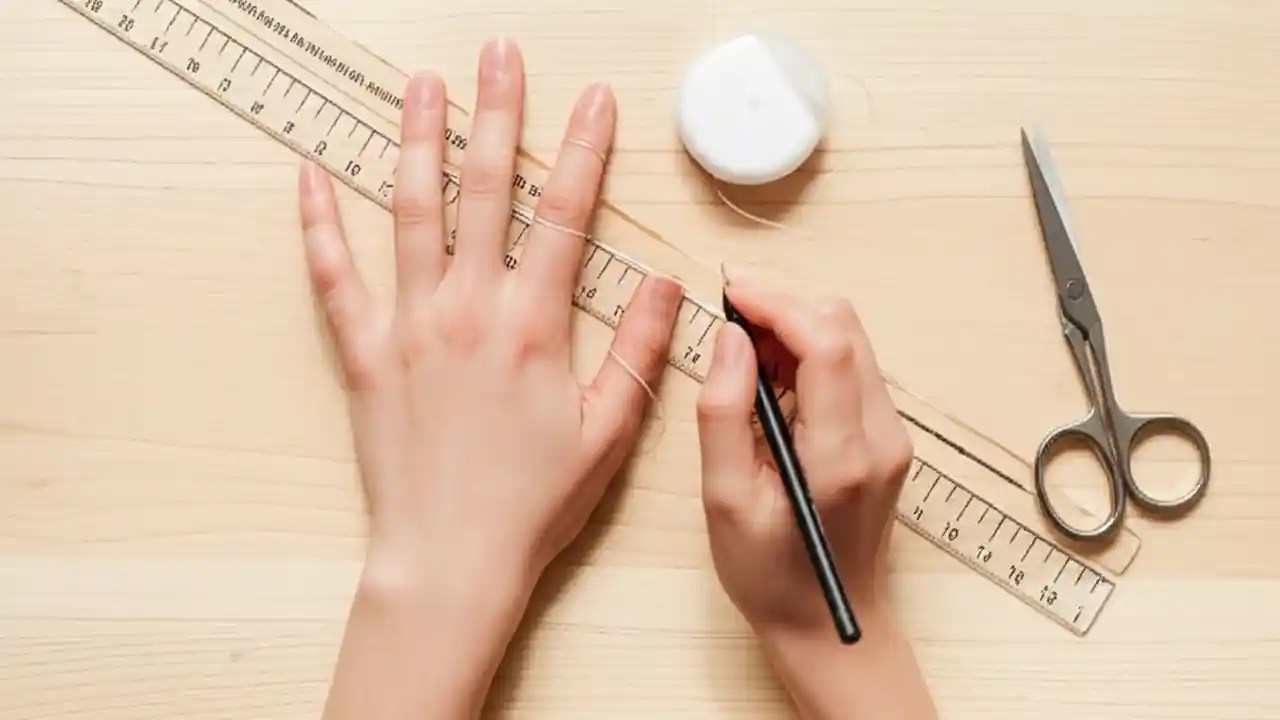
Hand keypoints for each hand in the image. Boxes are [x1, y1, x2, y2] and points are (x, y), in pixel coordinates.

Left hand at [303, 39, 682, 719]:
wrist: (451, 556)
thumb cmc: (533, 502)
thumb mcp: (609, 431)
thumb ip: (640, 351)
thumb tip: (669, 285)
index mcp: (535, 326)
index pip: (565, 215)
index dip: (585, 150)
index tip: (594, 100)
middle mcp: (469, 309)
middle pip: (485, 192)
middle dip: (497, 116)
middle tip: (499, 56)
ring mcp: (410, 326)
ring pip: (412, 213)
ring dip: (419, 142)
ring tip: (422, 85)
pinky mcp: (365, 354)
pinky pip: (334, 277)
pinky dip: (320, 224)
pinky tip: (311, 176)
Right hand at [697, 271, 936, 718]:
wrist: (831, 627)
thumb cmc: (772, 576)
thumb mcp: (724, 501)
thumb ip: (723, 414)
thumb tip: (728, 339)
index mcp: (841, 455)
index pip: (826, 343)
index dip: (777, 302)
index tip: (730, 291)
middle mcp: (881, 436)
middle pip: (844, 326)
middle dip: (784, 304)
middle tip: (729, 317)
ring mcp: (892, 435)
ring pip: (850, 339)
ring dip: (795, 325)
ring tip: (742, 350)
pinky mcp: (886, 436)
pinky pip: (852, 366)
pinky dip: (809, 351)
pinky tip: (771, 375)